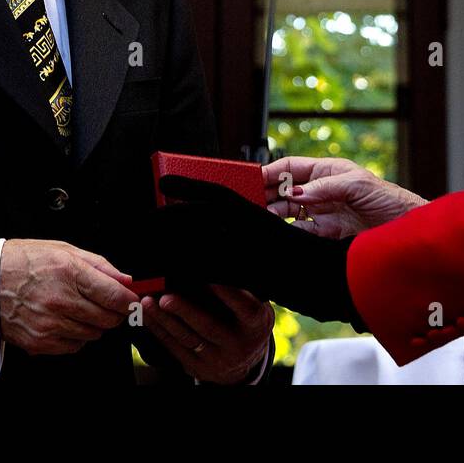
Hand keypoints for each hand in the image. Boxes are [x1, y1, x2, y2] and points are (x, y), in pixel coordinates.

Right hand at [0, 238, 135, 355]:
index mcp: (69, 272)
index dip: (130, 301)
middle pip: (107, 318)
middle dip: (114, 312)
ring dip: (94, 324)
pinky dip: (76, 337)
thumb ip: (100, 266)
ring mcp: (49, 324)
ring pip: (93, 334)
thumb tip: (126, 280)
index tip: (133, 301)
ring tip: (79, 308)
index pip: (114, 295)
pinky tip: (66, 321)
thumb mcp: (64, 250)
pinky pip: (74, 347)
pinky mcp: (40, 342)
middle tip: (108, 304)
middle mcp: (60, 301)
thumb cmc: (24, 261)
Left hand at [137, 175, 365, 327]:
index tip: (163, 182)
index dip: (186, 186)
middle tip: (135, 228)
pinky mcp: (241, 272)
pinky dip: (177, 272)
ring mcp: (244, 247)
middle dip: (159, 223)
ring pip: (190, 244)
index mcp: (253, 211)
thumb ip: (246, 230)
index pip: (213, 192)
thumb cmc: (302, 260)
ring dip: (159, 249)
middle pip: (192, 217)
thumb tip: (216, 224)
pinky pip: (201, 270)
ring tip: (135, 256)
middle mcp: (246, 224)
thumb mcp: (271, 237)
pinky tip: (160, 278)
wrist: (329, 280)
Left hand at [142, 285, 273, 382]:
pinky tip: (149, 317)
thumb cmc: (244, 320)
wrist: (244, 360)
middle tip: (166, 297)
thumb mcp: (250, 305)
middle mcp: (239, 346)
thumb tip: (208, 277)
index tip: (208, 279)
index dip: (227, 293)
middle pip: (209, 326)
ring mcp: (218, 360)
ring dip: (165, 320)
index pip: (243, 307)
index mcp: (256, 324)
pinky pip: (176, 349)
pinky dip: (160, 331)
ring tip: (148, 303)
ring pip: (187, 339)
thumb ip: (236, 293)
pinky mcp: (200, 369)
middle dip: (185, 310)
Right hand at [263, 156, 428, 237]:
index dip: (270, 171)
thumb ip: (325, 187)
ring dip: (273, 213)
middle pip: (284, 189)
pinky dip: (286, 233)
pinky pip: (300, 232)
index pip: (290, 167)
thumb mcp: (358, 185)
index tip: (253, 178)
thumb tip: (296, 193)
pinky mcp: (326, 234)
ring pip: (288, 211)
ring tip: (259, 217)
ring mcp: (322, 212)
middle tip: (249, 200)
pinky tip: (277, 233)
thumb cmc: (389, 199)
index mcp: (327, 171)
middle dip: (266, 192)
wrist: (406, 231)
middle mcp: (321, 191)